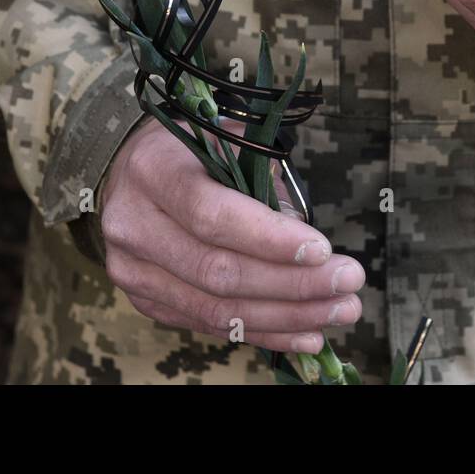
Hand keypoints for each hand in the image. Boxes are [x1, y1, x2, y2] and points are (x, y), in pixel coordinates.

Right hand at [100, 116, 364, 354]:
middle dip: (292, 284)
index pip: (212, 215)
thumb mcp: (226, 141)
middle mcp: (133, 224)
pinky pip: (209, 325)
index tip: (323, 250)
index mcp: (154, 170)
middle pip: (218, 270)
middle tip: (348, 283)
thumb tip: (311, 246)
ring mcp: (132, 270)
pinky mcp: (144, 301)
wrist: (126, 172)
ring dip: (287, 316)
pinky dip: (263, 332)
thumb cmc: (190, 151)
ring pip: (216, 308)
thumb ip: (265, 184)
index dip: (269, 239)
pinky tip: (306, 333)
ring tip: (339, 311)